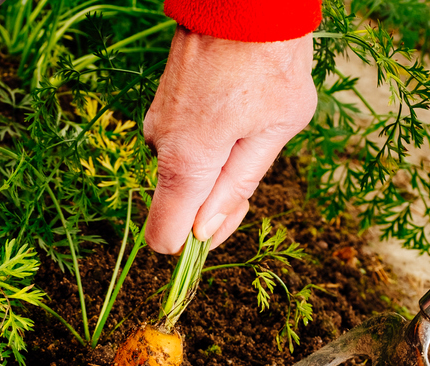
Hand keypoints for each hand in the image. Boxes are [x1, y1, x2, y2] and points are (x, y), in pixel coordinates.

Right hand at [142, 29, 315, 253]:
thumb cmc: (270, 60)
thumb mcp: (273, 130)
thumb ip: (239, 187)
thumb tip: (205, 233)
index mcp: (186, 162)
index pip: (165, 237)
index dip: (197, 242)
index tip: (226, 220)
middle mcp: (160, 147)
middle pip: (179, 205)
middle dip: (215, 198)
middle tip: (255, 156)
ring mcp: (156, 124)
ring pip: (184, 172)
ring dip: (216, 164)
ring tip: (249, 120)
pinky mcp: (161, 107)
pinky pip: (182, 144)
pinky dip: (207, 140)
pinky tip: (235, 109)